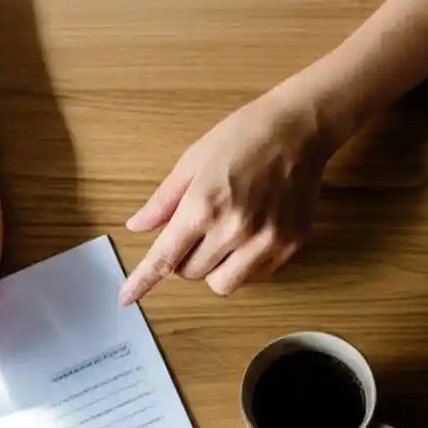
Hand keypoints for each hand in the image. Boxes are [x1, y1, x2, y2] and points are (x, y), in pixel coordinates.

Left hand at [120, 87, 336, 303]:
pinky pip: (254, 276)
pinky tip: (249, 235)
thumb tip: (136, 226)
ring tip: (223, 236)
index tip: (126, 297)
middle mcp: (234, 230)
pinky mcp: (289, 247)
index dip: (142, 281)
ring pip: (223, 284)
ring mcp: (265, 242)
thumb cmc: (243, 137)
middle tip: (196, 230)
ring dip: (213, 268)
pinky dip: (243, 265)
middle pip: (191, 273)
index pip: (165, 257)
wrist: (300, 129)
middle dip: (184, 258)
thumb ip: (164, 201)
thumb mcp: (193, 161)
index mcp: (203, 206)